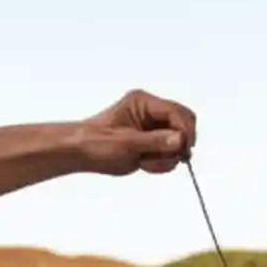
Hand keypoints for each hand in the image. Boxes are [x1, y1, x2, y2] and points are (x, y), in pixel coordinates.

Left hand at [79, 89, 196, 175]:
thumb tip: (179, 139)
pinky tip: (143, 164)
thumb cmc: (96, 142)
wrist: (81, 153)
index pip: (176, 112)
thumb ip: (155, 141)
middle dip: (178, 145)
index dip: (185, 130)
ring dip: (166, 157)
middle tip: (170, 159)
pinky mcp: (152, 142)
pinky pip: (169, 153)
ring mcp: (152, 128)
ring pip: (177, 142)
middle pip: (182, 125)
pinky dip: (161, 163)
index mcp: (144, 102)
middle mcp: (151, 112)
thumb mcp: (126, 143)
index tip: (185, 149)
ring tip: (145, 162)